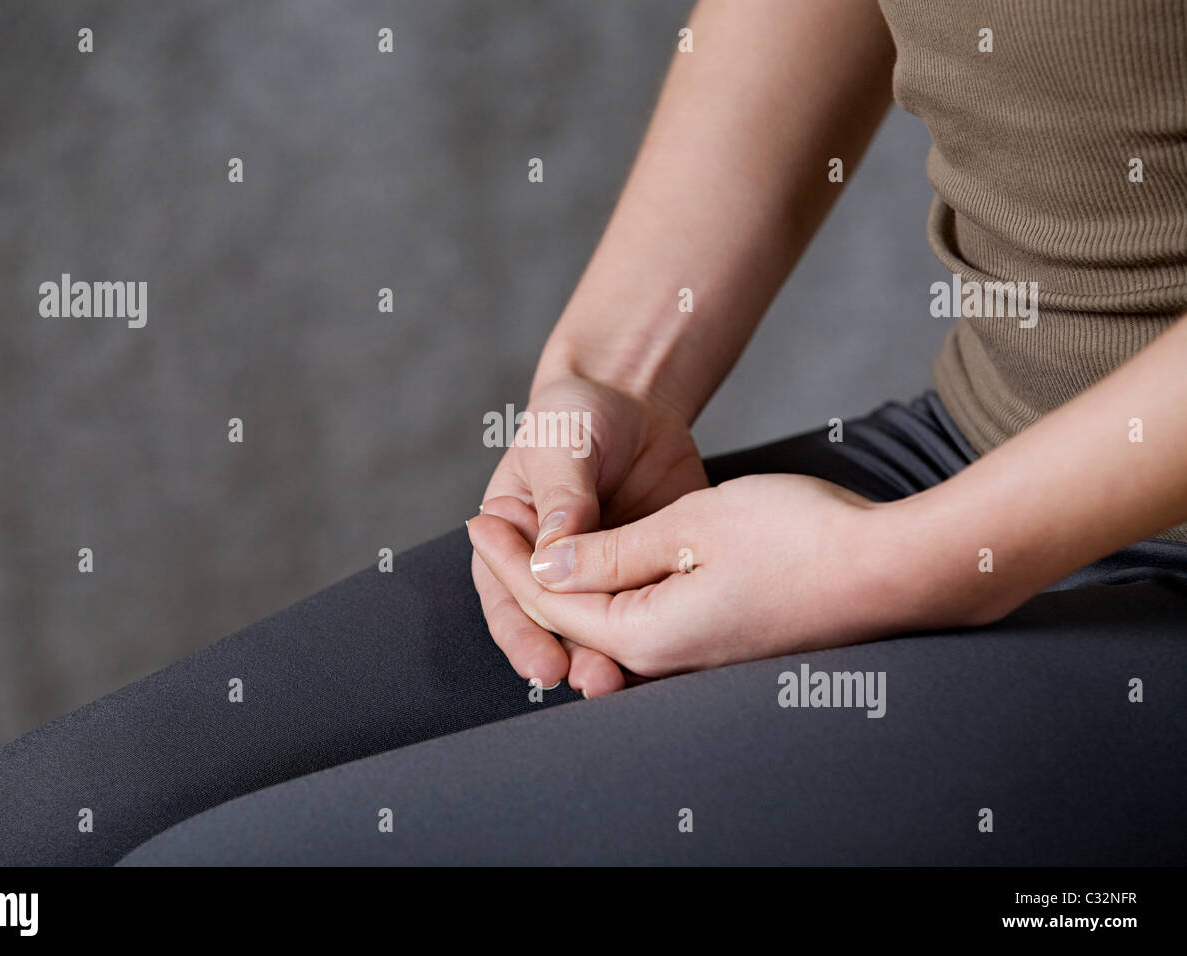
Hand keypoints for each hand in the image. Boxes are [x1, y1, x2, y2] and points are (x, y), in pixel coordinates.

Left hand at [469, 473, 919, 679]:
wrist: (893, 567)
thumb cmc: (797, 535)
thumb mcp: (691, 526)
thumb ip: (610, 554)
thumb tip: (547, 569)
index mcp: (649, 633)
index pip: (553, 601)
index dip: (508, 560)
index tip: (475, 519)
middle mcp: (667, 659)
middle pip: (572, 621)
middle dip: (523, 583)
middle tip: (486, 537)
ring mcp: (698, 658)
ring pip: (605, 626)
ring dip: (563, 593)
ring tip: (524, 559)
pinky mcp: (723, 645)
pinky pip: (643, 628)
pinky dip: (607, 601)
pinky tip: (597, 579)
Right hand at [472, 373, 707, 695]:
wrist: (633, 401)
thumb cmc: (577, 415)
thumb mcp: (560, 443)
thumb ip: (560, 494)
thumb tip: (555, 550)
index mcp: (513, 543)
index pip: (508, 599)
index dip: (522, 638)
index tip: (543, 665)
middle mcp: (555, 571)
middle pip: (557, 628)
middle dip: (573, 660)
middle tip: (595, 682)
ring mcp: (605, 577)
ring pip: (606, 629)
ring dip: (615, 659)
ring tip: (624, 683)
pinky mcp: (651, 573)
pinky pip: (655, 609)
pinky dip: (662, 634)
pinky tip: (672, 656)